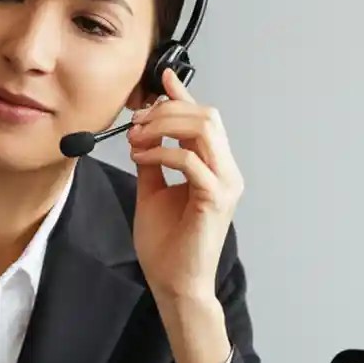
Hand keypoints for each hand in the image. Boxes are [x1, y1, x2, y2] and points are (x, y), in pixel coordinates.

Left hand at [128, 67, 244, 302]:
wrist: (173, 284)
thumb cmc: (167, 246)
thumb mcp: (152, 190)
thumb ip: (153, 160)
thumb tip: (142, 133)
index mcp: (215, 168)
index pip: (204, 120)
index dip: (183, 96)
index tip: (160, 78)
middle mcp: (227, 172)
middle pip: (207, 116)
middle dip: (168, 110)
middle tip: (136, 122)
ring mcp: (225, 184)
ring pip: (205, 129)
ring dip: (166, 126)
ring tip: (137, 139)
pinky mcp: (215, 198)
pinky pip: (191, 159)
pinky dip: (163, 151)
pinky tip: (141, 158)